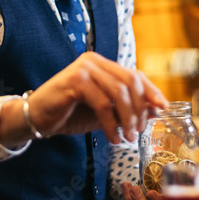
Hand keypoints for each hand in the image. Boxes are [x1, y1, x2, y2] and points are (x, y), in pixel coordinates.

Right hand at [0, 52, 167, 147]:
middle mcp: (94, 62)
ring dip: (127, 119)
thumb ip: (125, 109)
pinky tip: (112, 137)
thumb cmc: (69, 114)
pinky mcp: (75, 81)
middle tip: (138, 131)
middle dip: (140, 109)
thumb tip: (155, 110)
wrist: (36, 118)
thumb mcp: (104, 112)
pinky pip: (102, 103)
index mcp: (102, 65)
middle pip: (131, 82)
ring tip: (127, 138)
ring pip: (119, 93)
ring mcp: (84, 69)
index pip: (135, 74)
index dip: (152, 91)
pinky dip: (110, 124)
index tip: (162, 108)